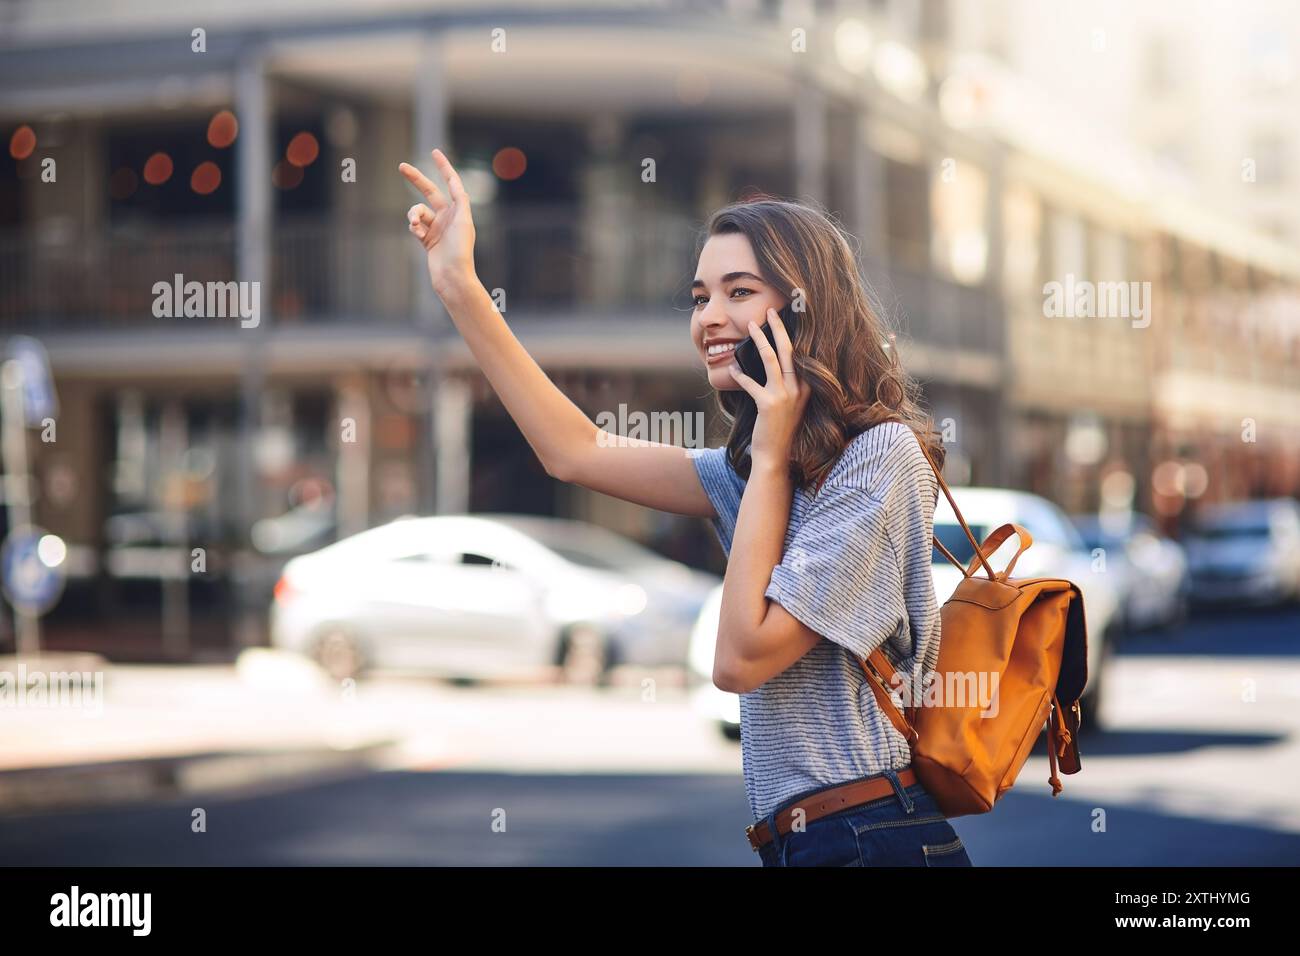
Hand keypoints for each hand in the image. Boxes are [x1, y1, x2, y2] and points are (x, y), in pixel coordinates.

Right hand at [399, 149, 477, 297]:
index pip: (452, 183)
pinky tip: (417, 234)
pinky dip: (414, 227)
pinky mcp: (427, 239)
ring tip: (415, 224)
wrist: (452, 276)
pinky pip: (415, 225)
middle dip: (416, 179)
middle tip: (401, 166)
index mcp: (460, 210)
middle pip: (430, 191)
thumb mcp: (464, 221)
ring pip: (418, 211)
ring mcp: (437, 228)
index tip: (434, 152)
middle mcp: (449, 217)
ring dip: (414, 214)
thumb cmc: (461, 250)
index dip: (444, 167)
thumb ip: (460, 200)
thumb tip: (455, 184)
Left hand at [728, 307, 810, 470]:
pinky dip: (741, 374)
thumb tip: (768, 361)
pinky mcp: (769, 405)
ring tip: (750, 325)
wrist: (775, 456)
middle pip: (789, 349)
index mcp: (806, 386)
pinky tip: (732, 368)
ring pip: (771, 359)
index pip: (800, 353)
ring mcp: (785, 396)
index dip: (792, 333)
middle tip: (770, 310)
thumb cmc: (778, 429)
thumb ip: (784, 384)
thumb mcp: (788, 404)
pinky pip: (752, 383)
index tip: (784, 317)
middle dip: (778, 327)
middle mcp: (799, 388)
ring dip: (760, 340)